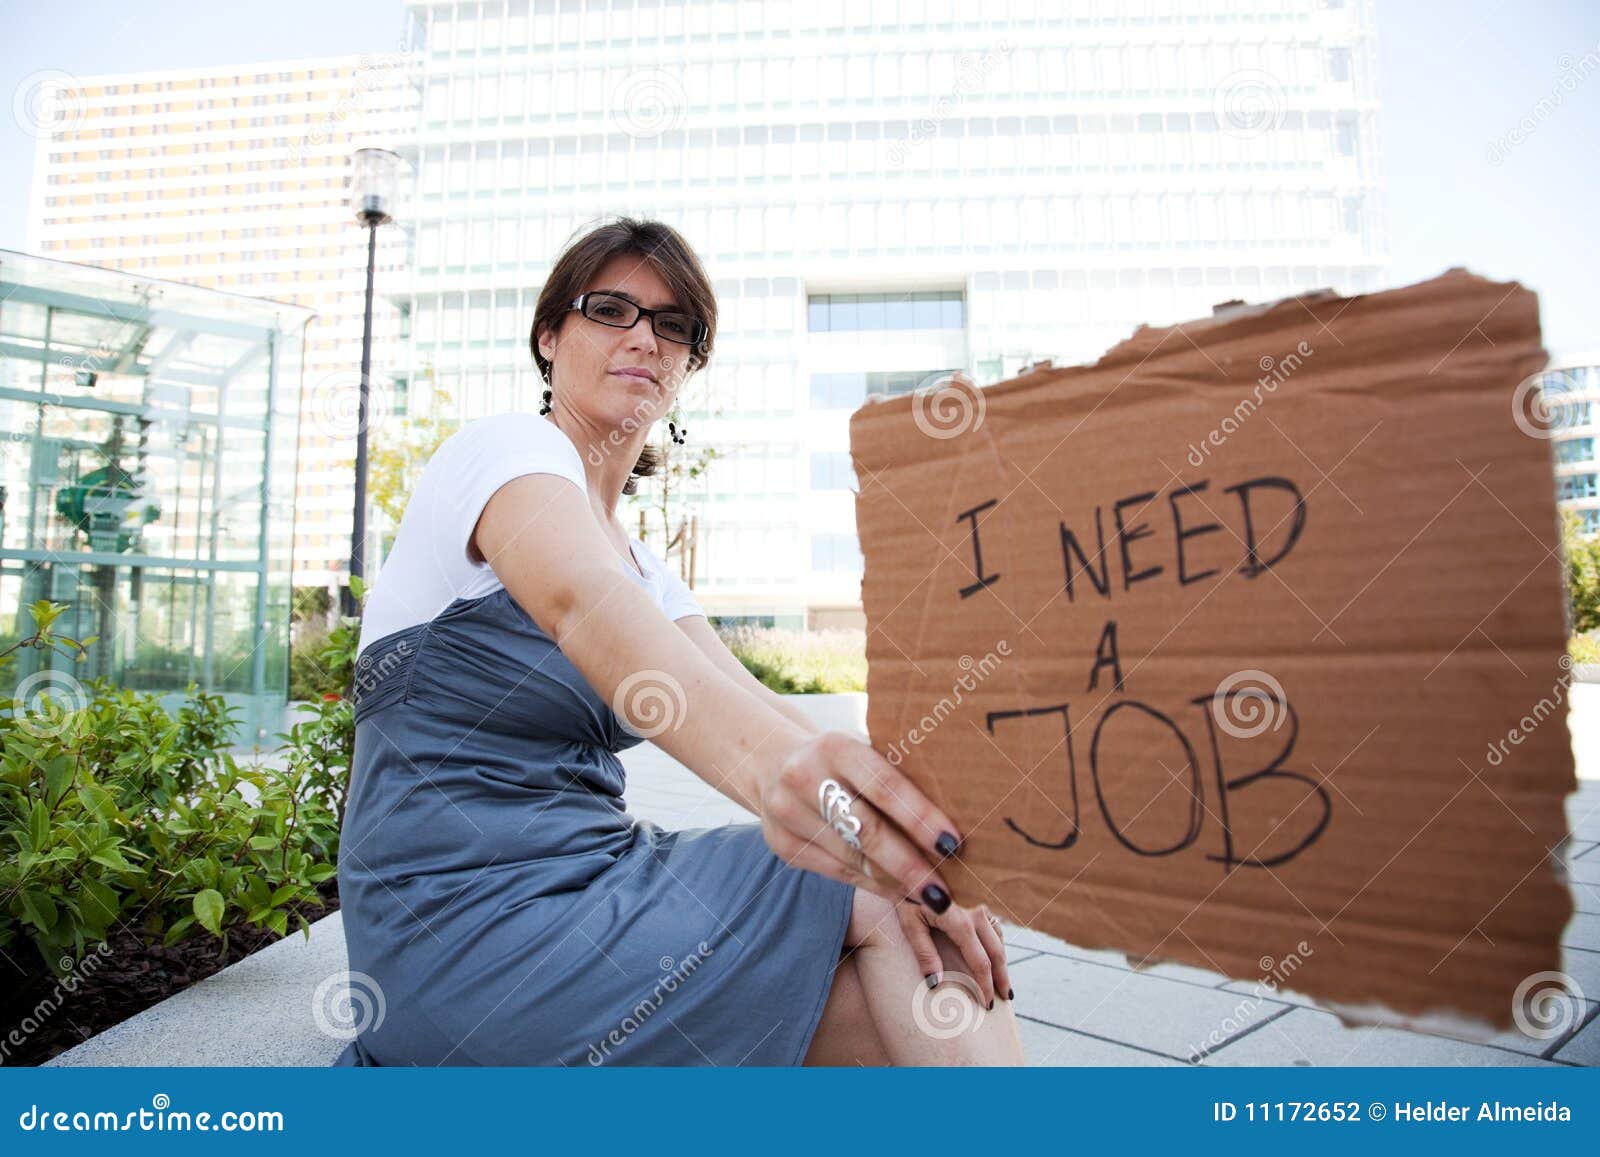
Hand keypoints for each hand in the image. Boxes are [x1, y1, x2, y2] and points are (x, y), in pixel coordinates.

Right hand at [756, 730, 962, 911]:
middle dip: (910, 865)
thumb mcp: (863, 750)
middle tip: (944, 892)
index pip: (884, 786)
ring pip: (852, 859)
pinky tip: (899, 893)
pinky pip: (836, 873)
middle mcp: (805, 777)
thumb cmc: (841, 758)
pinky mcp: (782, 845)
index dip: (919, 817)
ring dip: (895, 883)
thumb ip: (896, 776)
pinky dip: (872, 885)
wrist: (772, 758)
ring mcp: (787, 813)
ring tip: (929, 897)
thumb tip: (953, 822)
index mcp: (835, 746)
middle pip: (866, 830)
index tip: (952, 844)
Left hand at [897, 899, 1012, 1008]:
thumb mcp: (909, 924)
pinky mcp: (978, 902)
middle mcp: (976, 912)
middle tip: (1003, 1001)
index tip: (987, 1004)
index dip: (985, 986)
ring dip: (1003, 964)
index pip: (980, 962)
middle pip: (997, 953)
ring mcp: (980, 906)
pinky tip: (995, 960)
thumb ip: (924, 954)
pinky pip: (995, 929)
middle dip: (1001, 979)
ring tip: (1003, 985)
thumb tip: (935, 984)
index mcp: (960, 921)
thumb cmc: (906, 897)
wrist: (911, 870)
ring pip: (999, 941)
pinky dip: (998, 948)